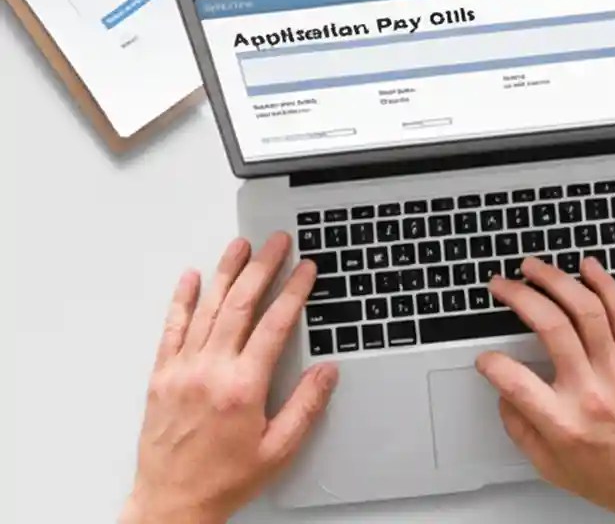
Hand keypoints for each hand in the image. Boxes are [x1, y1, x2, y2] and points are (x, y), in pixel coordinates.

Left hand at [120, 234, 338, 523]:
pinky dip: (182, 300)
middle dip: (263, 268)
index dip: (293, 292)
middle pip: (239, 305)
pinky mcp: (161, 376)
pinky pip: (171, 329)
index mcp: (243, 388)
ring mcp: (181, 371)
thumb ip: (306, 406)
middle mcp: (210, 372)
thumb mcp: (279, 450)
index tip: (305, 271)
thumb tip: (326, 371)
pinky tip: (190, 278)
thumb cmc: (223, 481)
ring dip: (226, 273)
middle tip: (278, 243)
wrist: (171, 504)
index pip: (274, 325)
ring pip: (206, 309)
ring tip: (241, 246)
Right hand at [478, 258, 614, 523]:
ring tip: (534, 266)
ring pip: (586, 311)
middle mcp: (590, 392)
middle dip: (519, 296)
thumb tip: (504, 396)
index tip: (485, 357)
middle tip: (502, 284)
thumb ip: (522, 430)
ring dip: (556, 280)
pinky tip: (588, 268)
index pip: (514, 380)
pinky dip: (604, 285)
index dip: (491, 363)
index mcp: (562, 422)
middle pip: (550, 327)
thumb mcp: (552, 468)